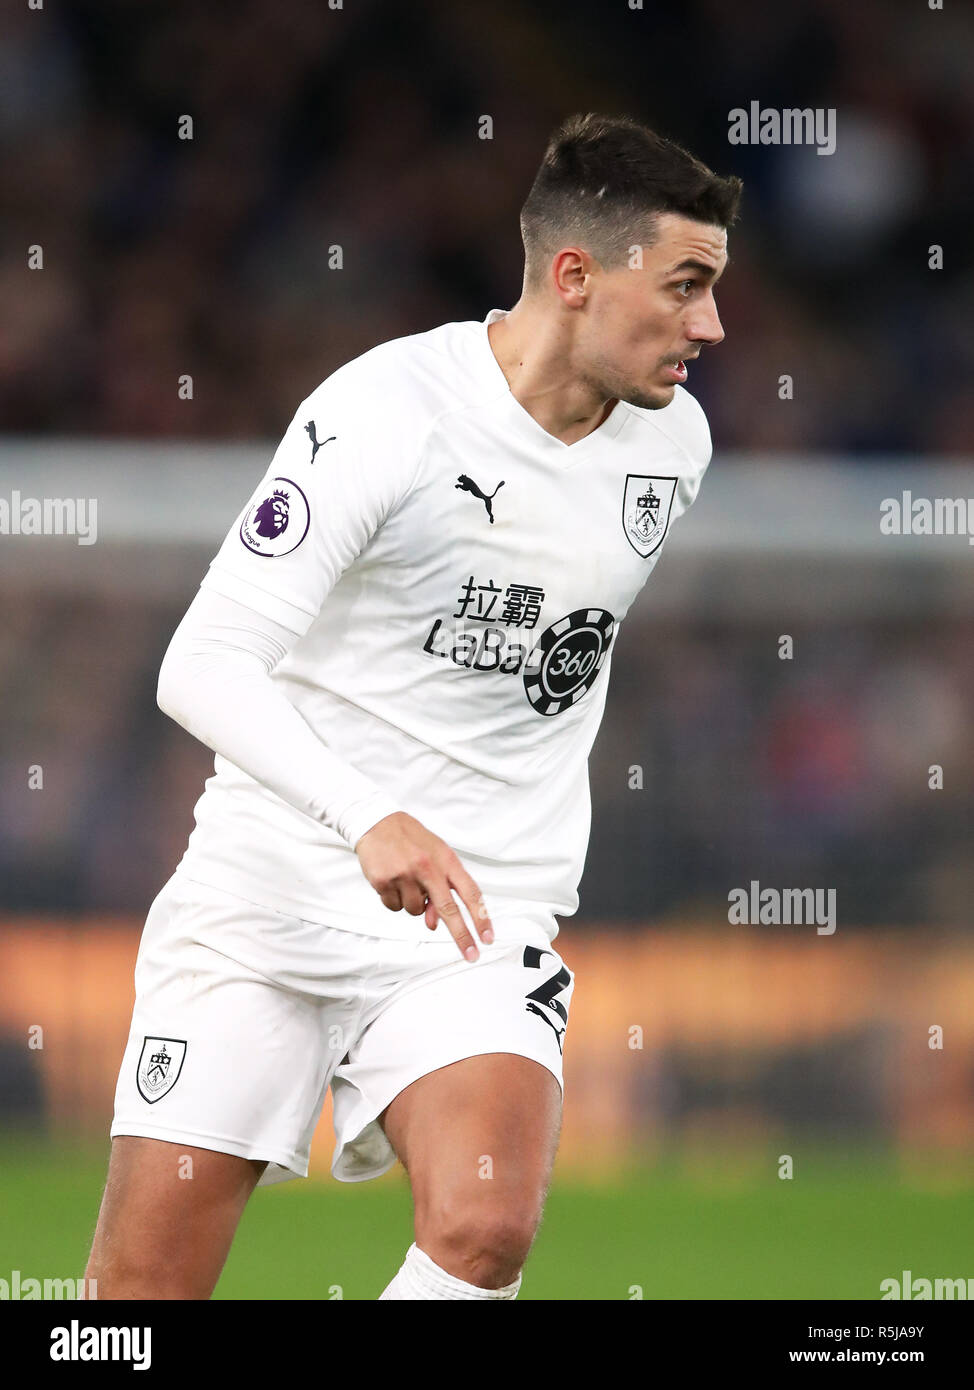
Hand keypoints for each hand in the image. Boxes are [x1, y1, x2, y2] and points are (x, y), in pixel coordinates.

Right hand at [354, 812, 493, 959]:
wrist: (377, 822)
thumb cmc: (412, 840)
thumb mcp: (434, 857)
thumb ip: (441, 888)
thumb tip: (434, 923)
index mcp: (446, 860)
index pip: (470, 892)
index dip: (481, 917)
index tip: (487, 937)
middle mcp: (428, 868)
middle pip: (449, 909)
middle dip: (462, 936)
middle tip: (471, 956)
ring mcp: (405, 875)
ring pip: (416, 912)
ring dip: (414, 904)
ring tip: (407, 881)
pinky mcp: (383, 882)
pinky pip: (394, 907)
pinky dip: (394, 900)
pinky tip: (392, 881)